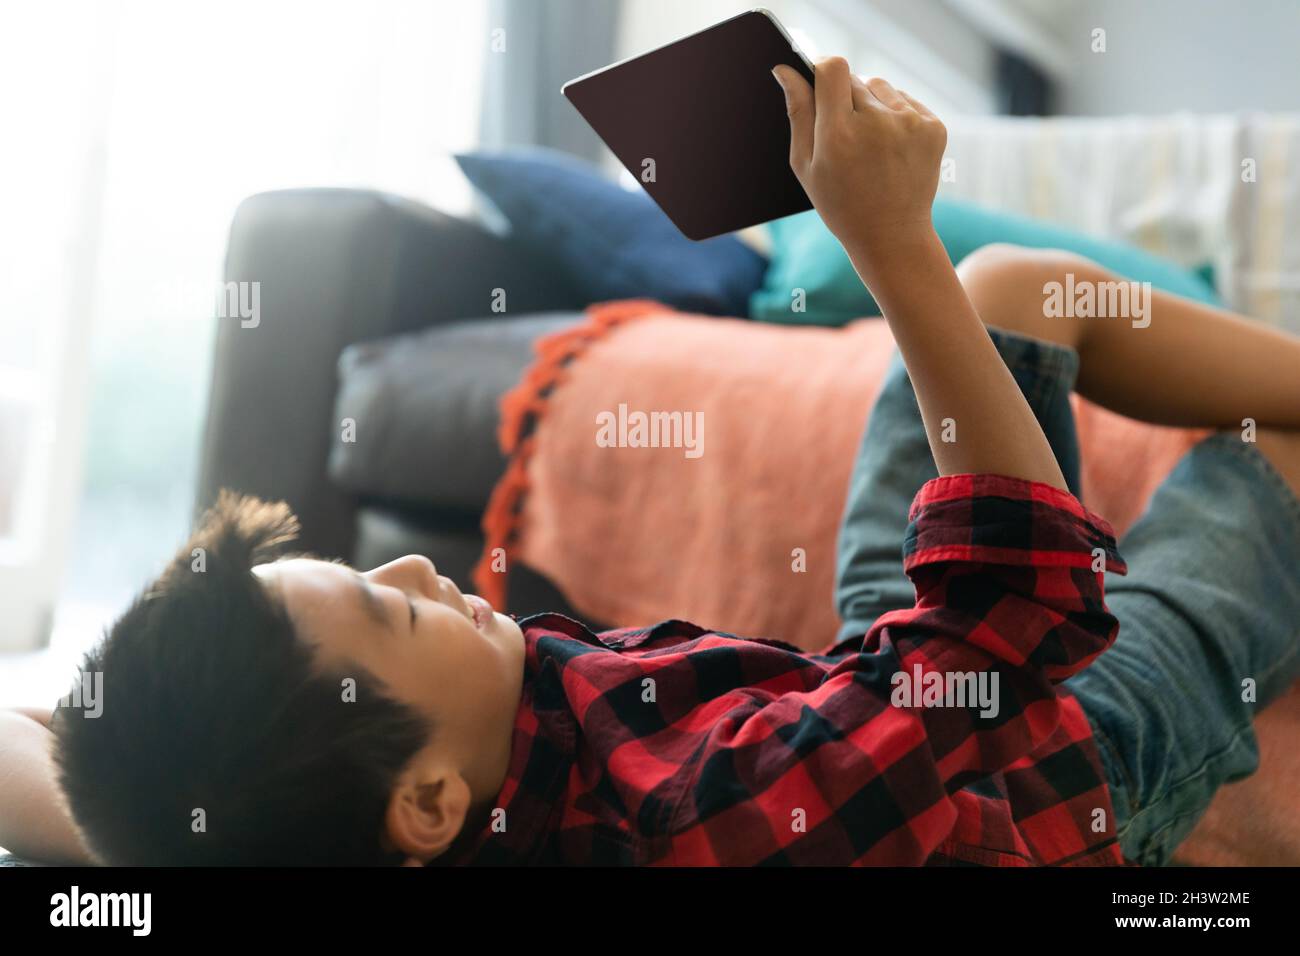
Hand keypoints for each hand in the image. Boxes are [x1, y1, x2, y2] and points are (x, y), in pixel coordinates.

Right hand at [772, 58, 945, 254]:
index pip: (832, 68)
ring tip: (869, 144)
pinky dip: (895, 116)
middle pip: (853, 79)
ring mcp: (910, 124)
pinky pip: (905, 100)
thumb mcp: (806, 165)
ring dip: (871, 104)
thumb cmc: (841, 204)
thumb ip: (798, 113)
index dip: (822, 70)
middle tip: (843, 135)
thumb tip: (786, 69)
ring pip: (880, 86)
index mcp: (839, 135)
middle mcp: (877, 123)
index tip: (818, 81)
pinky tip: (889, 148)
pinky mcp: (933, 127)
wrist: (892, 235)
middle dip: (843, 98)